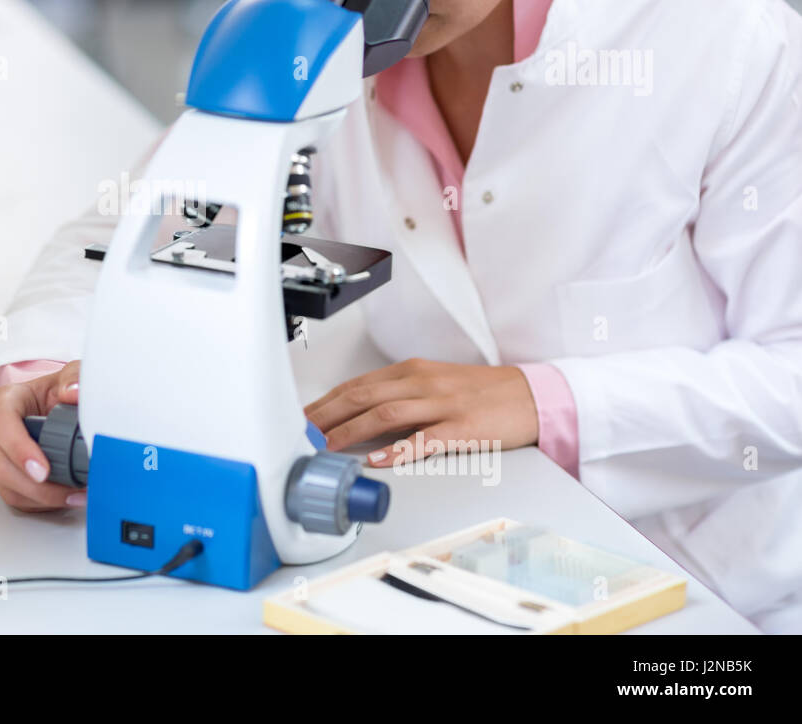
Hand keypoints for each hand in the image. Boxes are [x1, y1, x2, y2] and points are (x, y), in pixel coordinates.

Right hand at [0, 360, 86, 510]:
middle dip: (33, 485)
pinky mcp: (7, 474)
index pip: (2, 425)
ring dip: (41, 498)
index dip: (20, 450)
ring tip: (74, 496)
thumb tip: (72, 393)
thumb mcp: (70, 374)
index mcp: (7, 401)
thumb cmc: (58, 391)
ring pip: (7, 485)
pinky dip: (41, 503)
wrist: (58, 406)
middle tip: (66, 492)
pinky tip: (65, 499)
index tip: (43, 470)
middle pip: (0, 464)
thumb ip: (74, 377)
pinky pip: (16, 496)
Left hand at [304, 358, 538, 467]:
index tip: (300, 418)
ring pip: (387, 413)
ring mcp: (442, 403)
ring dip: (351, 431)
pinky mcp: (463, 427)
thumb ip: (397, 395)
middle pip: (362, 395)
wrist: (532, 395)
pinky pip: (426, 438)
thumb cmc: (481, 393)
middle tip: (300, 434)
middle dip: (326, 415)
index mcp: (411, 371)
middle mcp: (422, 382)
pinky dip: (400, 449)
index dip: (324, 402)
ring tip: (327, 447)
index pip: (356, 385)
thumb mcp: (433, 385)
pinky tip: (379, 459)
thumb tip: (357, 414)